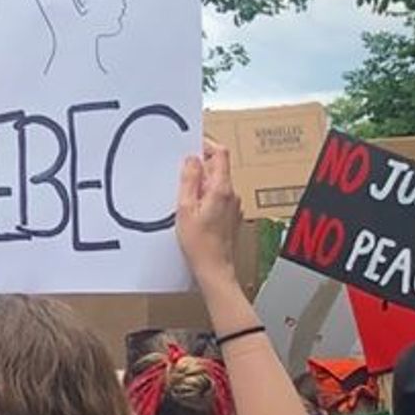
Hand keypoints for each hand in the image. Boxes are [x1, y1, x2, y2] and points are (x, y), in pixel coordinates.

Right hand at [176, 138, 241, 286]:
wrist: (214, 270)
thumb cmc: (199, 244)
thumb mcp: (185, 208)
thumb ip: (189, 180)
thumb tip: (191, 159)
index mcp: (221, 189)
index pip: (220, 153)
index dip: (206, 144)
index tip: (191, 145)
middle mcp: (232, 194)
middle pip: (218, 168)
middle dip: (199, 167)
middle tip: (181, 175)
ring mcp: (233, 206)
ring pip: (217, 183)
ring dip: (201, 184)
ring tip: (185, 199)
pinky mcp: (231, 216)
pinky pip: (218, 197)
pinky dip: (205, 197)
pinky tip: (193, 211)